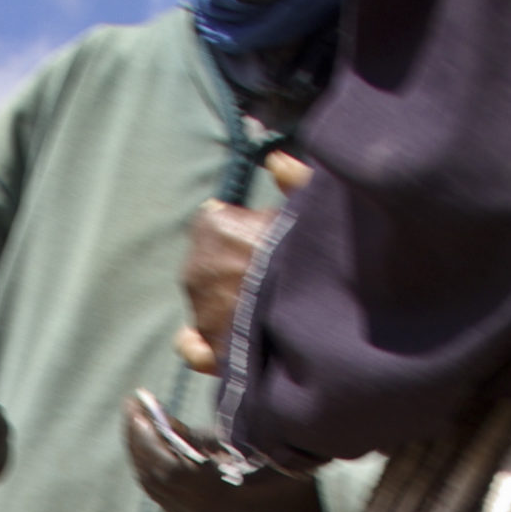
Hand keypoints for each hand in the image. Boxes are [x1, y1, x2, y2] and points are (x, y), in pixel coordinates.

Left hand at [124, 400, 326, 511]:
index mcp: (217, 491)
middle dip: (138, 438)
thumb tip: (158, 418)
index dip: (149, 440)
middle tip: (132, 406)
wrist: (283, 500)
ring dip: (138, 448)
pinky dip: (146, 461)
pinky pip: (155, 487)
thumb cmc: (269, 461)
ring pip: (150, 482)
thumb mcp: (238, 439)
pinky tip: (142, 437)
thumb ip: (194, 435)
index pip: (170, 468)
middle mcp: (198, 508)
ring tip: (134, 416)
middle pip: (154, 475)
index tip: (139, 410)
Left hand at [175, 151, 310, 375]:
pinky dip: (198, 345)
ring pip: (206, 302)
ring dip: (225, 301)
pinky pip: (192, 349)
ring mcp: (201, 311)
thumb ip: (294, 179)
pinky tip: (211, 339)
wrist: (318, 314)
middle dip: (234, 265)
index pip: (217, 221)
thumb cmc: (315, 252)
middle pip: (211, 263)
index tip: (266, 238)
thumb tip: (276, 161)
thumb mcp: (312, 205)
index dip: (243, 229)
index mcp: (214, 225)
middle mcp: (197, 268)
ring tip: (261, 307)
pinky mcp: (211, 350)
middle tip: (270, 275)